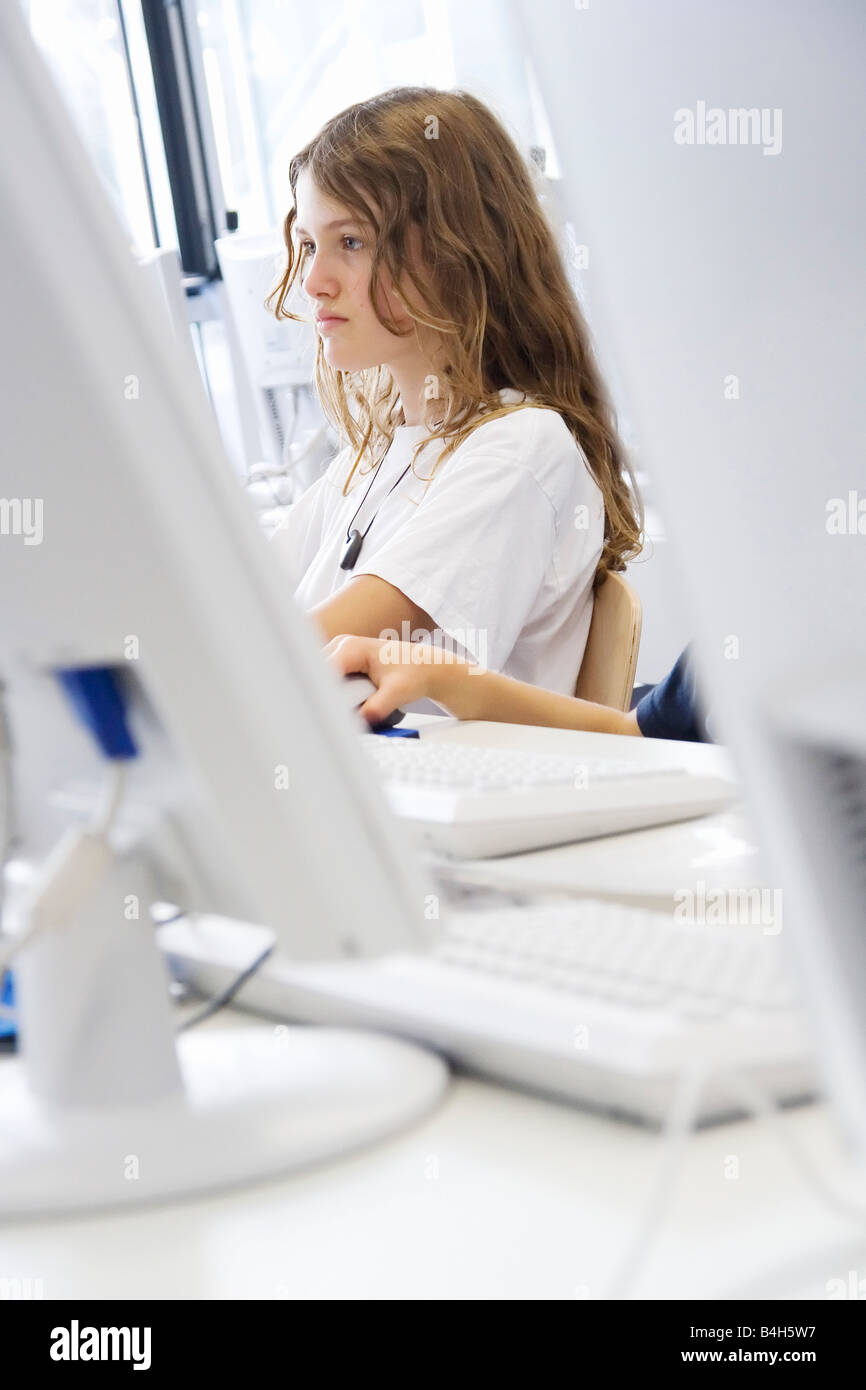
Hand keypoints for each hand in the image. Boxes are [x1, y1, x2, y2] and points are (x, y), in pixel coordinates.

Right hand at [325, 634, 462, 725]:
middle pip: (317, 676)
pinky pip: (328, 681)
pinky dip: (333, 694)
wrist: (425, 667)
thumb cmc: (414, 673)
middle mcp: (340, 646)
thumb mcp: (397, 693)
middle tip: (336, 714)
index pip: (322, 674)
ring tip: (346, 706)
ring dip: (328, 696)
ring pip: (320, 679)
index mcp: (350, 647)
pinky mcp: (341, 662)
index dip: (322, 696)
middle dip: (323, 696)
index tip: (326, 714)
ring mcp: (339, 653)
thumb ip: (376, 707)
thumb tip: (357, 722)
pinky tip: (346, 702)